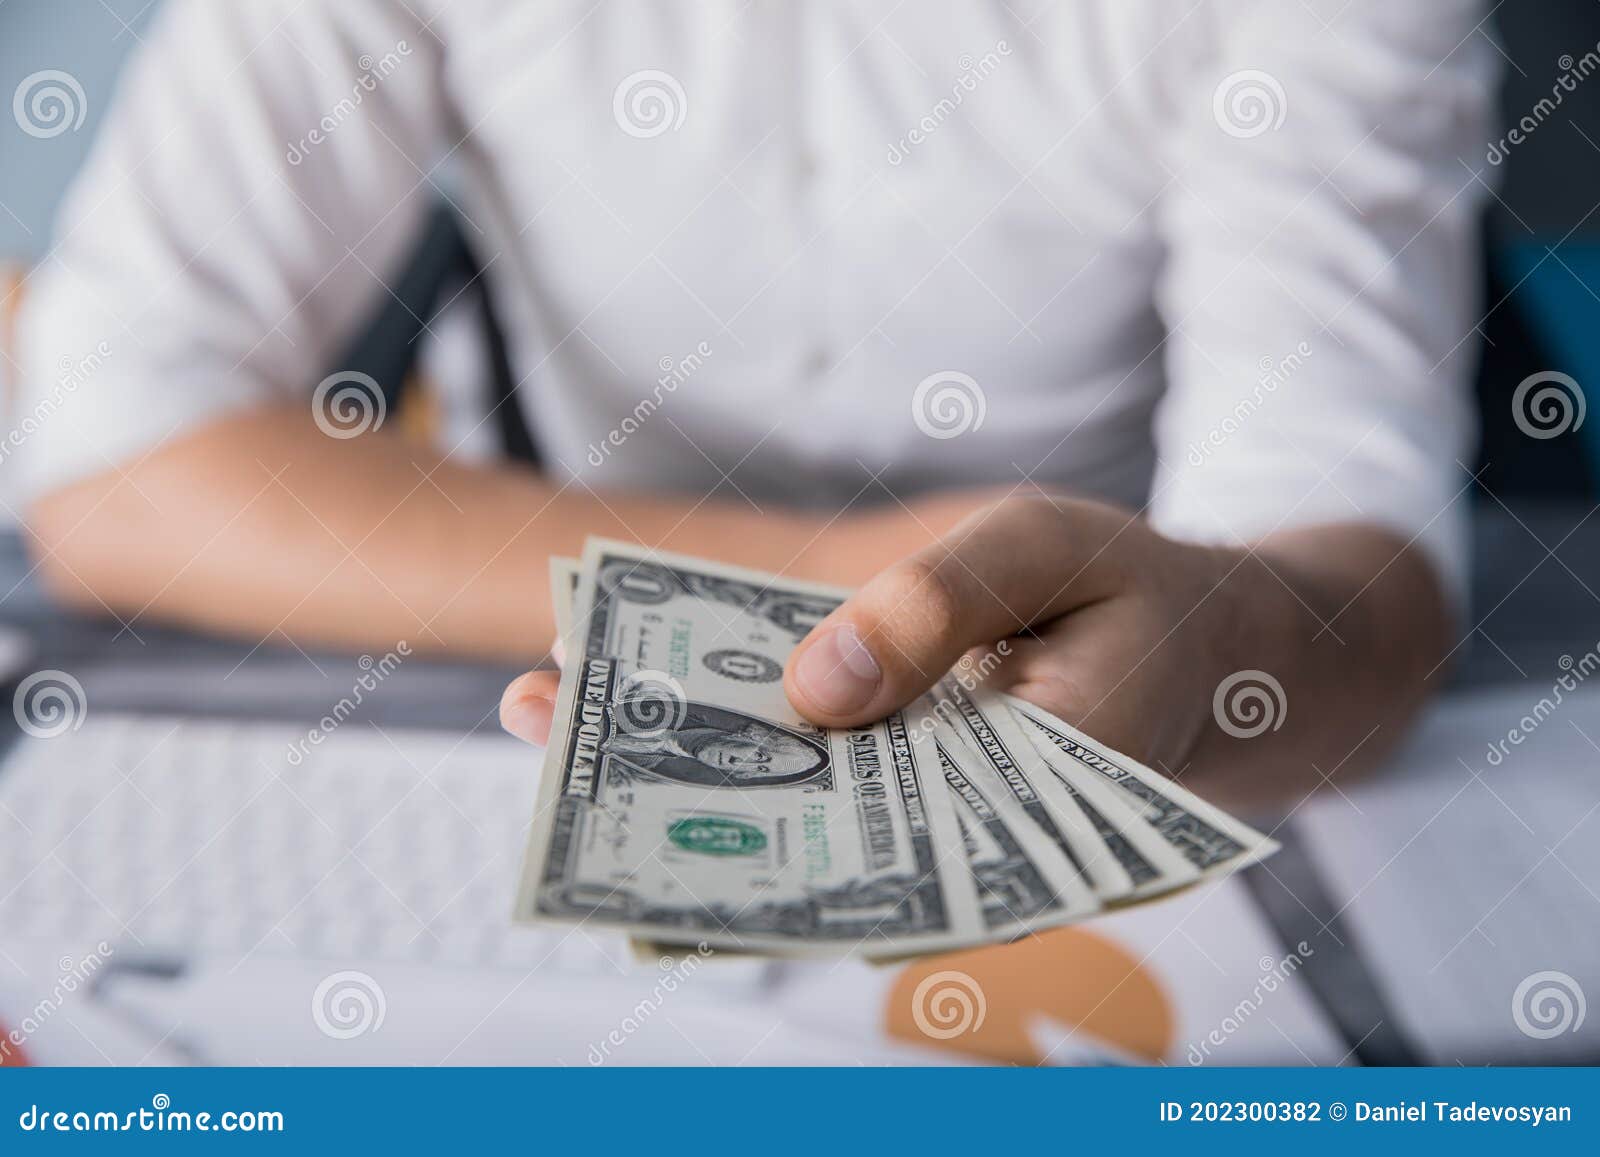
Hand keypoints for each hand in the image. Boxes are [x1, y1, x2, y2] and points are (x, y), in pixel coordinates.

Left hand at [501, 490, 1447, 808]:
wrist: (1221, 646)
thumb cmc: (1138, 591)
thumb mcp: (1049, 550)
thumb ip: (937, 608)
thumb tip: (809, 689)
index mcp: (1016, 807)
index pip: (856, 846)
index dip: (722, 817)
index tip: (609, 779)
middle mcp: (959, 842)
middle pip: (790, 835)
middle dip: (661, 780)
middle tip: (532, 716)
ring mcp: (933, 823)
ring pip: (788, 813)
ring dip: (674, 760)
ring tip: (552, 707)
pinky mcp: (915, 787)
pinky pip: (814, 775)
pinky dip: (733, 737)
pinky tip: (649, 696)